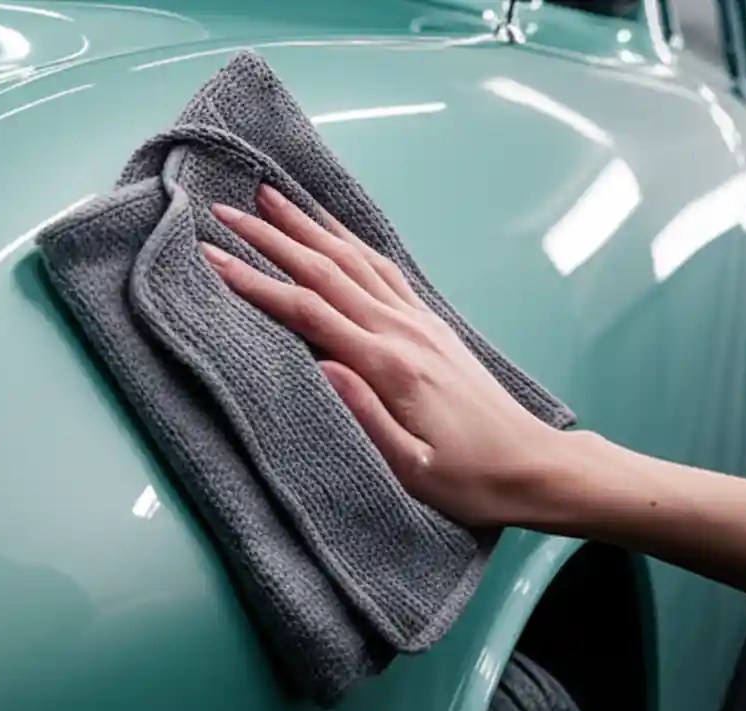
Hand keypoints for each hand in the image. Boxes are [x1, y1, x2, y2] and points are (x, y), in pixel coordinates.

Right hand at [202, 185, 573, 526]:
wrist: (532, 465)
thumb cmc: (470, 478)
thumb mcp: (412, 469)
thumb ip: (365, 416)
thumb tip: (320, 366)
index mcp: (390, 367)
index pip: (309, 312)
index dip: (257, 282)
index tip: (213, 257)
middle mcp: (403, 331)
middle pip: (326, 270)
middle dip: (271, 237)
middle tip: (226, 209)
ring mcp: (419, 321)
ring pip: (354, 258)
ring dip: (309, 225)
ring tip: (271, 196)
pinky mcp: (430, 323)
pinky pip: (384, 267)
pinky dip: (352, 239)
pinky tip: (333, 227)